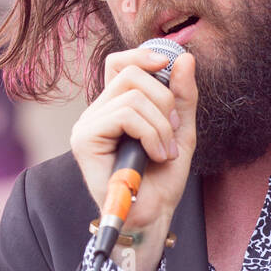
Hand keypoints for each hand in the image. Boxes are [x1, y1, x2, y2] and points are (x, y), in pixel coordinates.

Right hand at [70, 45, 197, 255]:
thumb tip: (185, 57)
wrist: (152, 215)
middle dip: (164, 99)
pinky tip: (155, 155)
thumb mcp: (180, 130)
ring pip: (131, 97)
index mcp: (114, 106)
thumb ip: (183, 96)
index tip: (168, 63)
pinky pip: (125, 115)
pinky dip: (150, 133)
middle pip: (130, 73)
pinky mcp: (85, 139)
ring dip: (160, 124)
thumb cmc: (162, 179)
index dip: (144, 55)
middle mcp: (96, 111)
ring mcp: (87, 124)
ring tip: (164, 151)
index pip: (120, 62)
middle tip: (173, 130)